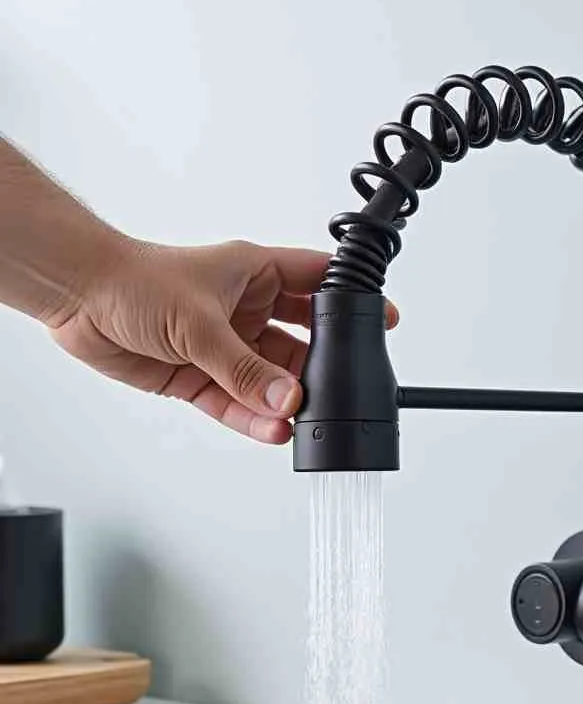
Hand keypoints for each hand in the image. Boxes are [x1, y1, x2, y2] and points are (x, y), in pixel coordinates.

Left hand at [47, 238, 398, 444]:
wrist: (78, 299)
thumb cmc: (134, 280)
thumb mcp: (200, 322)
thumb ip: (244, 369)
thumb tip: (287, 400)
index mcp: (255, 274)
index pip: (318, 282)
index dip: (352, 300)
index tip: (384, 319)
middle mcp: (246, 310)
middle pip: (302, 342)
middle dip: (321, 367)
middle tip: (339, 390)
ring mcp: (226, 346)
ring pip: (271, 380)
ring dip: (286, 401)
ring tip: (301, 420)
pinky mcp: (201, 378)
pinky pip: (238, 404)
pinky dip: (255, 419)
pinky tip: (274, 429)